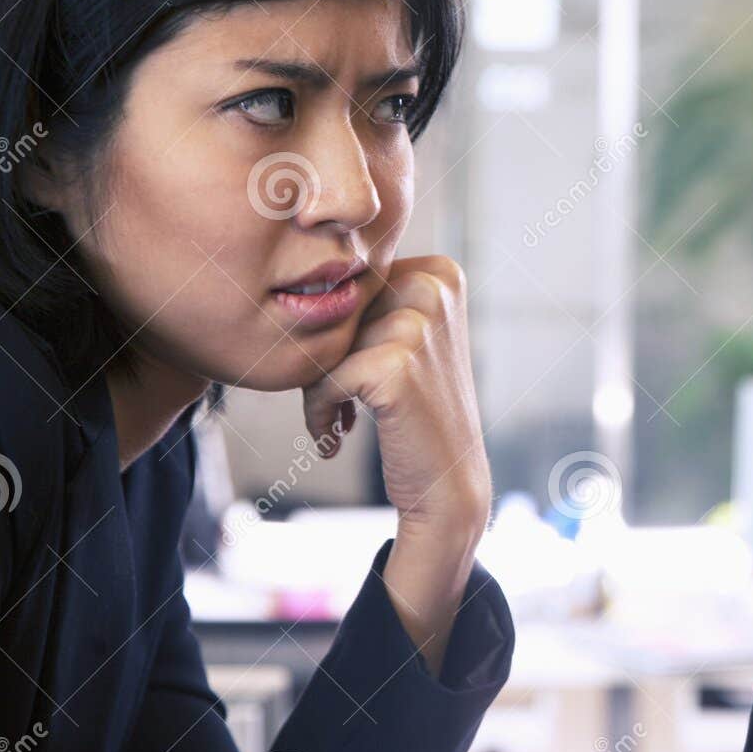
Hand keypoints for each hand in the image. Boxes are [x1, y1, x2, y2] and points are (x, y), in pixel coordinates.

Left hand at [302, 255, 490, 549]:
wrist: (449, 481)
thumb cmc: (415, 413)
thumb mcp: (404, 338)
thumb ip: (370, 299)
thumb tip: (303, 270)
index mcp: (440, 271)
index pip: (353, 284)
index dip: (339, 332)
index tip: (349, 373)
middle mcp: (434, 287)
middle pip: (338, 308)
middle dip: (324, 357)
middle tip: (336, 405)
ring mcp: (418, 323)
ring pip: (325, 342)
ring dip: (317, 389)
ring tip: (338, 423)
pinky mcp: (396, 364)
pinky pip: (323, 377)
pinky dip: (319, 412)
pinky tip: (335, 441)